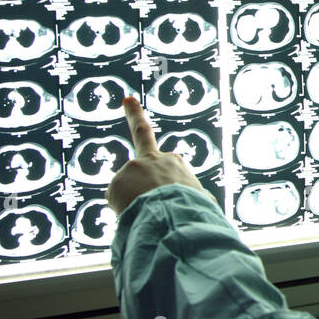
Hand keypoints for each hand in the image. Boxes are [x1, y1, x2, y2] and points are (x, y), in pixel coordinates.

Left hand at [106, 96, 205, 215]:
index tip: (126, 99)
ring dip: (134, 202)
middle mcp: (151, 159)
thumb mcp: (202, 201)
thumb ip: (194, 195)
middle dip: (135, 113)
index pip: (150, 137)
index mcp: (173, 162)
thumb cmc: (193, 212)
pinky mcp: (116, 184)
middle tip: (128, 100)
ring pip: (127, 189)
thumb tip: (201, 201)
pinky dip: (125, 212)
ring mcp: (131, 169)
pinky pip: (117, 203)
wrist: (176, 218)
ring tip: (150, 214)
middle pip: (142, 139)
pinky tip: (138, 217)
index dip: (135, 115)